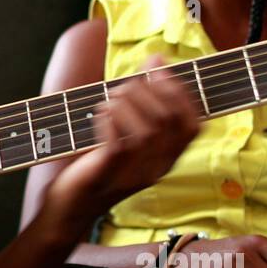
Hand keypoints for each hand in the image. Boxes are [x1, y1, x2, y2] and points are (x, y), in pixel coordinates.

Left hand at [42, 57, 199, 240]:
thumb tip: (156, 59)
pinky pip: (118, 143)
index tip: (159, 68)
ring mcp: (135, 172)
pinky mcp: (109, 173)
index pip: (194, 126)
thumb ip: (144, 100)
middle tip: (126, 83)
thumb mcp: (128, 134)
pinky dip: (109, 119)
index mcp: (168, 158)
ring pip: (146, 130)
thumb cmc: (100, 162)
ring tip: (111, 98)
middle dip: (148, 90)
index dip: (181, 92)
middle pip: (169, 121)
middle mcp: (158, 167)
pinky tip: (101, 112)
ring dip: (127, 102)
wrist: (72, 208)